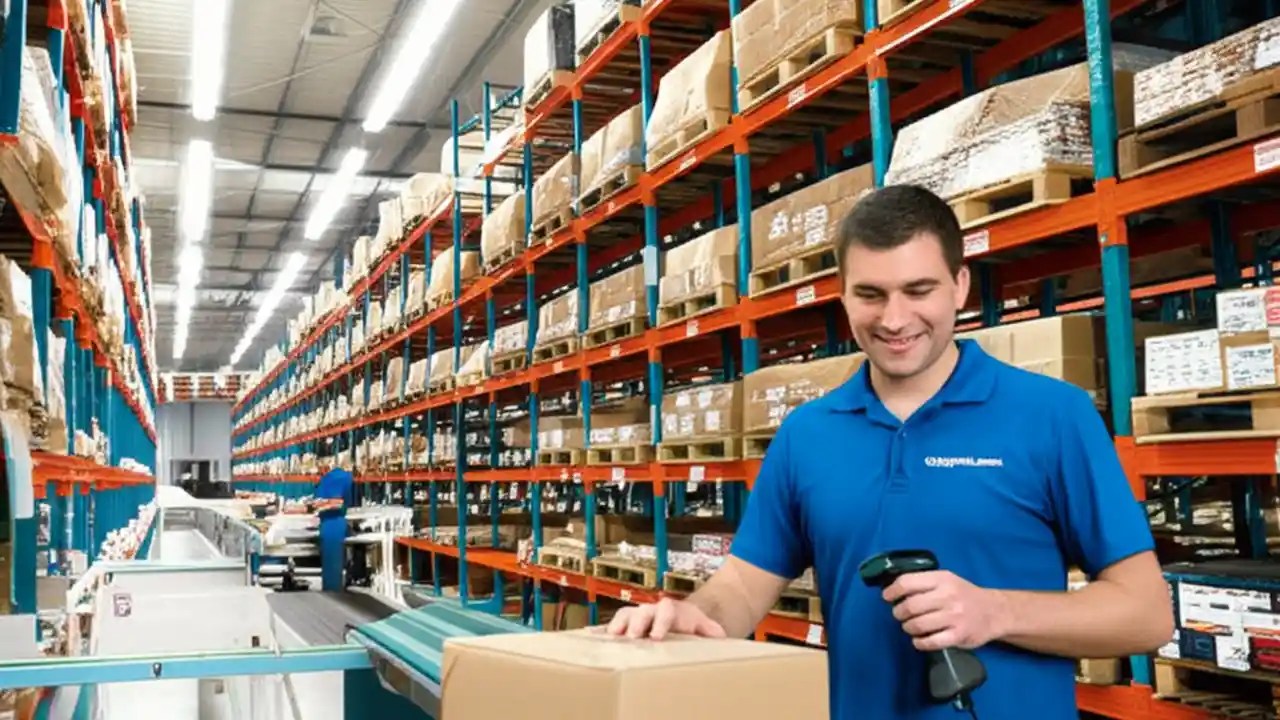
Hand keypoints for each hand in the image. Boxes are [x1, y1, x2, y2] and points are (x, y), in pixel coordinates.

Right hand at [605, 597, 727, 640]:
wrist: (682, 616)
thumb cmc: (691, 622)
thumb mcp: (704, 625)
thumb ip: (711, 630)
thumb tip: (719, 636)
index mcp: (671, 610)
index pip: (665, 612)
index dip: (660, 623)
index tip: (656, 636)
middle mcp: (652, 610)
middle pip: (641, 612)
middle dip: (636, 624)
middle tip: (631, 638)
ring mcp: (637, 616)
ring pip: (625, 615)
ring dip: (618, 626)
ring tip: (611, 638)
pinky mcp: (627, 624)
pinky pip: (614, 624)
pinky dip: (604, 631)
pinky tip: (595, 638)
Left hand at [882, 570, 1008, 651]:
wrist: (995, 611)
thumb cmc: (965, 595)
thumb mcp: (946, 580)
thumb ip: (924, 583)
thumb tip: (894, 589)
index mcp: (942, 579)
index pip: (907, 582)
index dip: (892, 591)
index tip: (887, 597)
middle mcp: (948, 596)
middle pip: (910, 606)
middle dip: (899, 612)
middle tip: (899, 615)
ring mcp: (954, 617)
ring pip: (917, 625)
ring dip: (907, 627)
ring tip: (909, 626)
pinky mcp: (959, 635)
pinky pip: (930, 642)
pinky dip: (919, 642)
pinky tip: (919, 639)